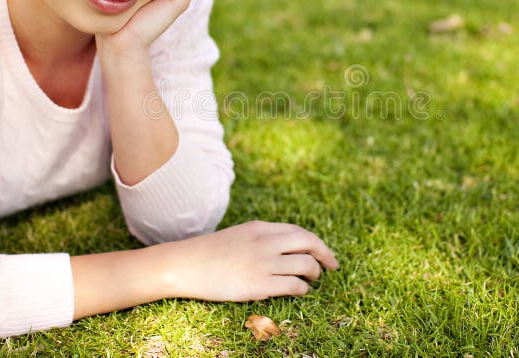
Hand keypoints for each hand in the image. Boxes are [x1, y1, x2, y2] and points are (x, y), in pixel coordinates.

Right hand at [154, 221, 339, 301]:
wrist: (185, 264)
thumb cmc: (209, 253)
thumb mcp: (239, 235)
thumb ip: (262, 238)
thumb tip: (285, 248)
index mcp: (260, 228)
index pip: (298, 232)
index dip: (316, 243)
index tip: (324, 253)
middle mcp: (266, 242)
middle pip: (309, 243)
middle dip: (325, 255)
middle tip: (333, 266)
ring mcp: (263, 263)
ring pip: (305, 265)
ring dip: (315, 273)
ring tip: (314, 280)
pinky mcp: (259, 284)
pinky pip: (293, 285)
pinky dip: (302, 288)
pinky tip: (300, 291)